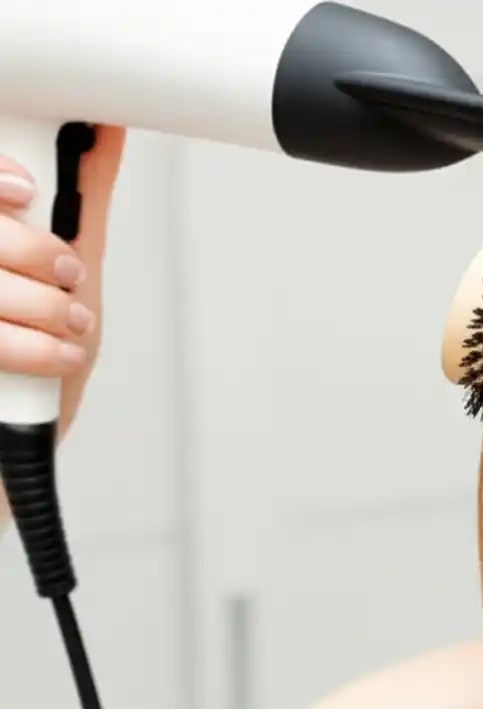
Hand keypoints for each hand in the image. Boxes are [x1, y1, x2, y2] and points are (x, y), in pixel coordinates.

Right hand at [0, 125, 124, 435]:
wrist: (19, 444)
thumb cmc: (41, 348)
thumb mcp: (73, 265)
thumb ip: (80, 200)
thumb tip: (105, 132)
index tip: (23, 189)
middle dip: (31, 250)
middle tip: (68, 271)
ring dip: (44, 306)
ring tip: (73, 322)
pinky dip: (39, 349)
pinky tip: (62, 355)